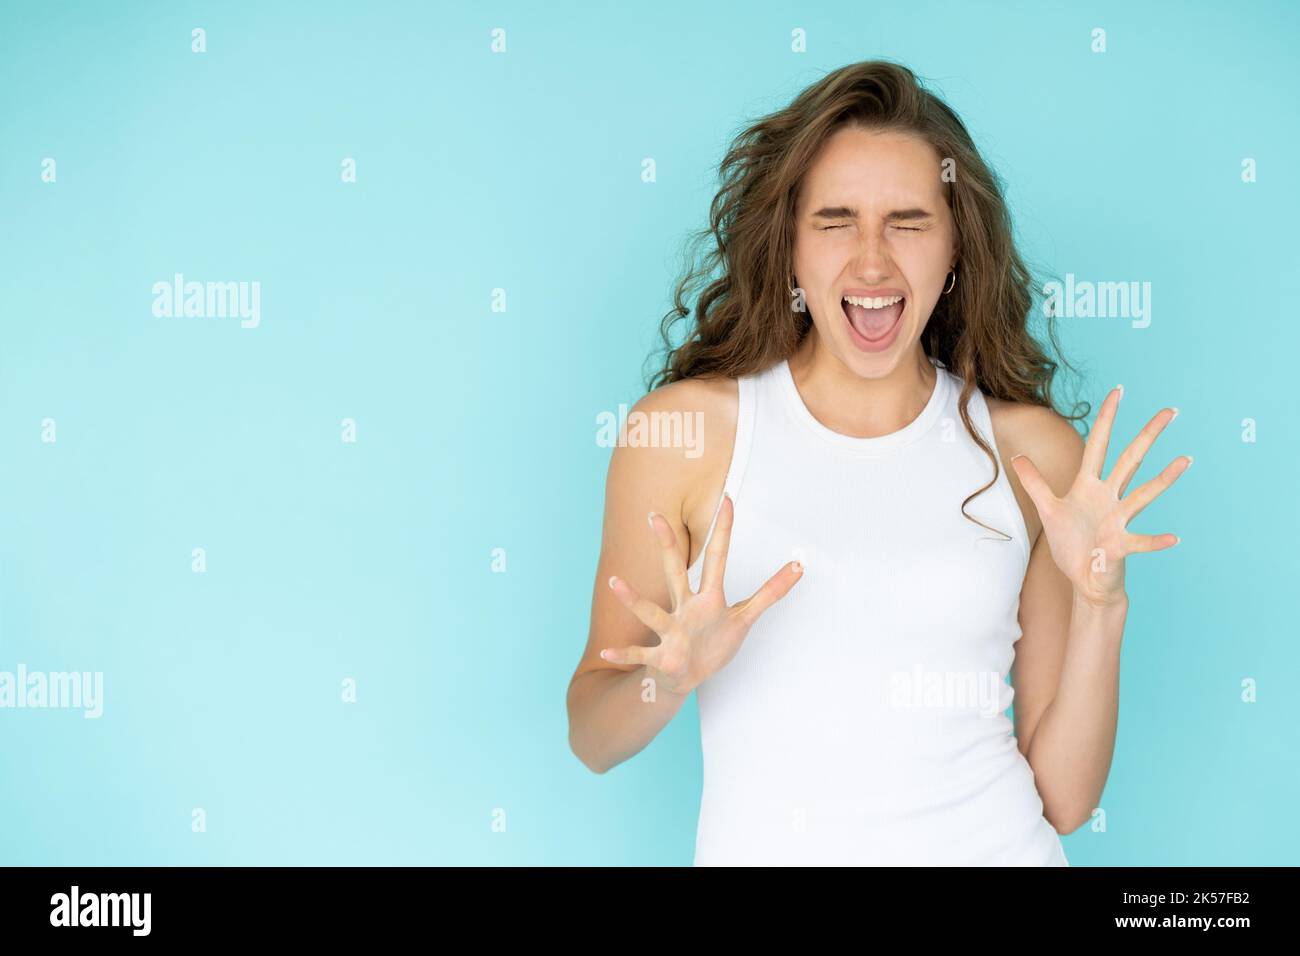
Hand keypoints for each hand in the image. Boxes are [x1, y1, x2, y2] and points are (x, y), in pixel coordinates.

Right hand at [600, 493, 803, 695]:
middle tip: (654, 516)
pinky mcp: (663, 657)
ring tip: (613, 582)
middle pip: (676, 571)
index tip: (726, 498)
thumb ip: (772, 592)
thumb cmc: (712, 642)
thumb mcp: (746, 617)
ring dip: (633, 599)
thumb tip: (801, 566)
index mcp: (709, 597)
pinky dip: (624, 654)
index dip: (724, 530)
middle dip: (667, 545)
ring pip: (653, 611)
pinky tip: (608, 652)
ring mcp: (672, 631)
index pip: (717, 556)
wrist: (684, 677)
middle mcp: (686, 608)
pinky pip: (641, 654)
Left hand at [1010, 385, 1190, 608]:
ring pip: (1143, 495)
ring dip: (1164, 479)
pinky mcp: (1120, 547)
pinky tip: (1174, 538)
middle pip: (1130, 460)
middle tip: (1171, 410)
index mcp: (1089, 486)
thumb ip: (1035, 483)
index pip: (1099, 444)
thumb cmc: (1071, 543)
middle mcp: (1108, 498)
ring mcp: (1118, 520)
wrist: (1085, 579)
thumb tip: (1017, 456)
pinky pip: (1140, 542)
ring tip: (1185, 460)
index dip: (1106, 418)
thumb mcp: (1049, 510)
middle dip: (1148, 435)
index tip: (1118, 391)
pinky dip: (1156, 541)